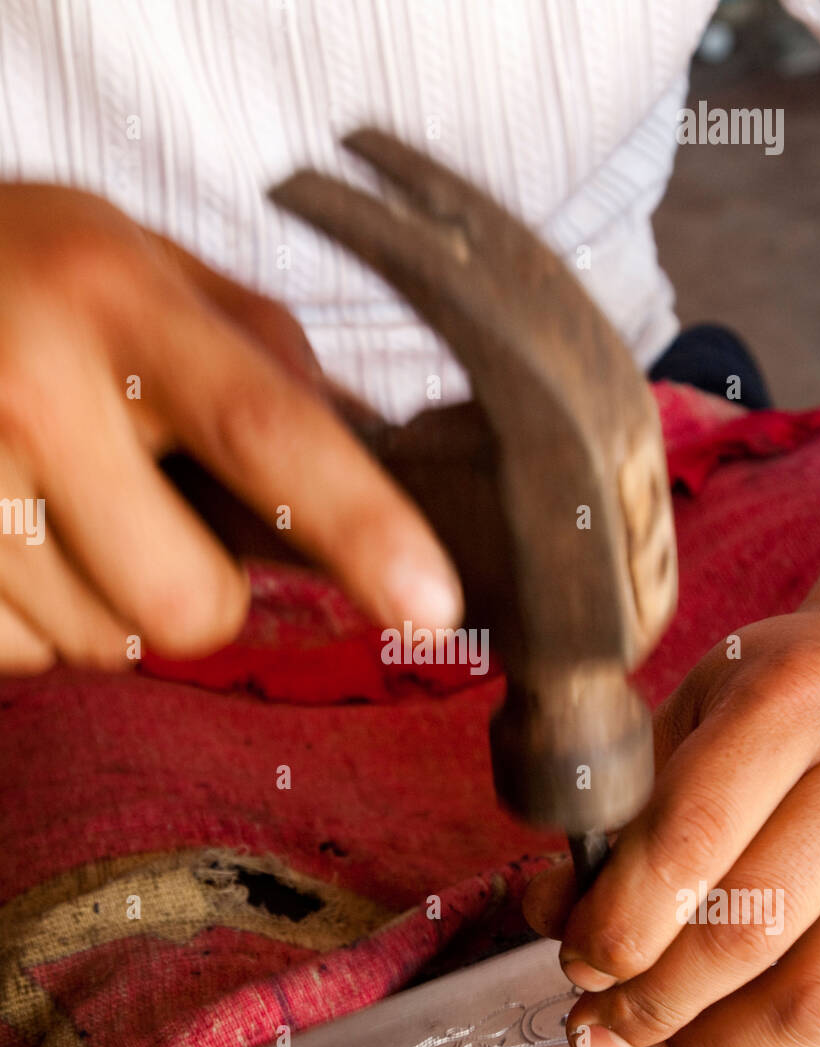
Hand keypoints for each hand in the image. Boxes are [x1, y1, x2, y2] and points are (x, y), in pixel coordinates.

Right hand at [0, 184, 460, 672]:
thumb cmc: (33, 277)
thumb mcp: (150, 271)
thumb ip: (265, 359)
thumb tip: (380, 462)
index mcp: (117, 303)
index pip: (264, 427)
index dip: (360, 526)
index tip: (434, 607)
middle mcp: (28, 388)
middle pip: (185, 602)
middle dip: (203, 596)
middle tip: (160, 525)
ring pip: (100, 646)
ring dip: (107, 604)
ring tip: (58, 507)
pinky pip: (19, 658)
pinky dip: (35, 622)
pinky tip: (6, 535)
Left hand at [524, 533, 819, 1046]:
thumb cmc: (784, 692)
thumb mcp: (694, 713)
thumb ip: (626, 811)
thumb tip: (556, 912)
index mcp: (792, 702)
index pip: (689, 836)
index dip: (619, 920)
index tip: (578, 957)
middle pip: (747, 929)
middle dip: (651, 997)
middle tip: (597, 1015)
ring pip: (816, 997)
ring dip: (715, 1042)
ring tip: (655, 1039)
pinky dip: (776, 1044)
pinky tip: (723, 1032)